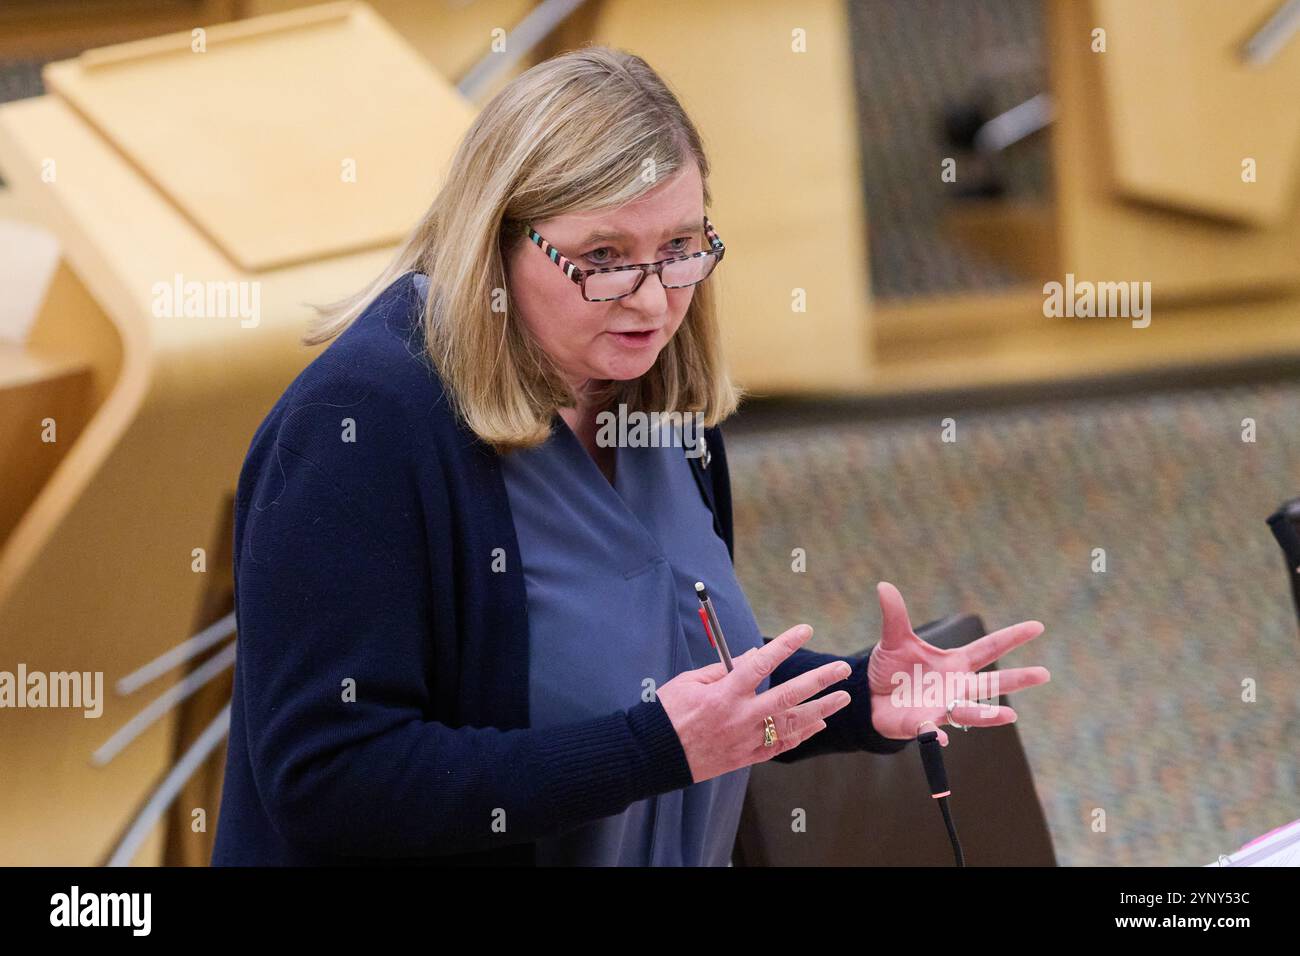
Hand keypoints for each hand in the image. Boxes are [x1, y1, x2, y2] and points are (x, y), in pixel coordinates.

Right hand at [657, 623, 851, 782]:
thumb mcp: (690, 682)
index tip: (804, 630)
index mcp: (724, 694)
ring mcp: (746, 739)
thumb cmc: (669, 713)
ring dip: (821, 710)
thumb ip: (724, 669)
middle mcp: (741, 717)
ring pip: (792, 724)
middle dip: (819, 681)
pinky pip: (780, 746)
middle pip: (788, 696)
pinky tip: (818, 725)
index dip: (785, 645)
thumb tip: (752, 656)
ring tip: (842, 698)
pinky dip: (801, 735)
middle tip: (842, 669)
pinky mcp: (747, 757)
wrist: (656, 755)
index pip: (761, 664)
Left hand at [866, 582, 1050, 745]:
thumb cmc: (892, 668)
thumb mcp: (895, 639)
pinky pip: (929, 731)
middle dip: (1017, 679)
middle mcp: (956, 687)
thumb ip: (895, 615)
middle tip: (1045, 674)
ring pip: (970, 712)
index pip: (989, 648)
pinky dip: (933, 735)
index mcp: (955, 663)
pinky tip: (939, 739)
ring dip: (988, 715)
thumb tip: (884, 585)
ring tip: (1011, 715)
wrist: (872, 697)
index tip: (1037, 626)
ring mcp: (942, 707)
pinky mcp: (921, 724)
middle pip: (991, 684)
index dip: (1012, 637)